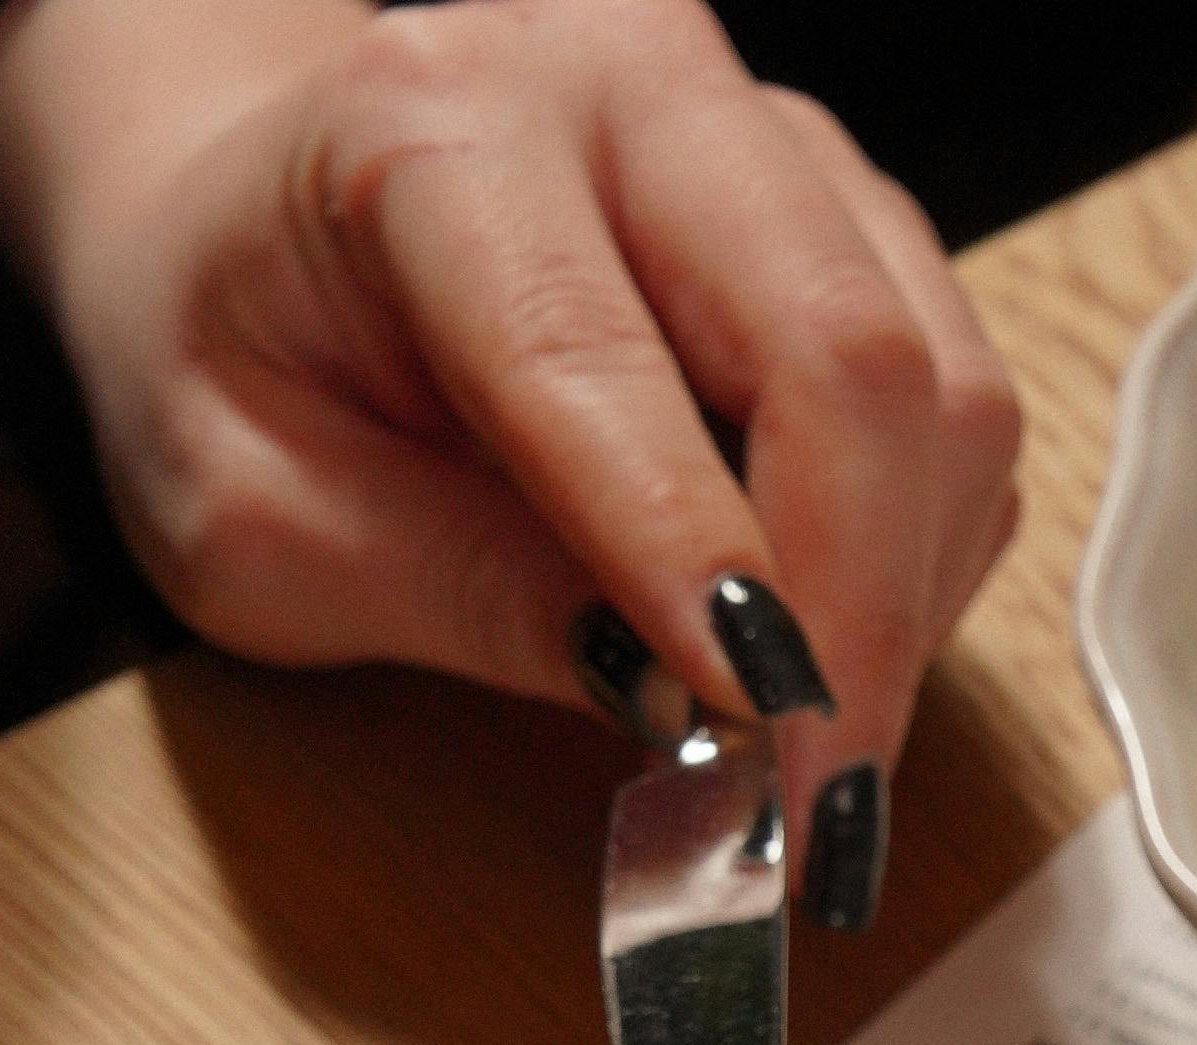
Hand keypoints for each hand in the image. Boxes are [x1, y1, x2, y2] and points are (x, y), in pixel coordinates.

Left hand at [0, 0, 1019, 902]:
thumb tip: (667, 696)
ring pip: (940, 387)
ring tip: (810, 743)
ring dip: (904, 602)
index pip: (605, 358)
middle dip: (856, 610)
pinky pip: (958, 415)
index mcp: (434, 126)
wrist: (256, 227)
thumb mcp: (257, 516)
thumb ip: (450, 591)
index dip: (701, 565)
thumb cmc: (238, 359)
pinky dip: (919, 562)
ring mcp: (768, 144)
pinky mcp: (855, 224)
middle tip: (819, 808)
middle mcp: (628, 84)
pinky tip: (818, 634)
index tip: (758, 739)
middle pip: (843, 345)